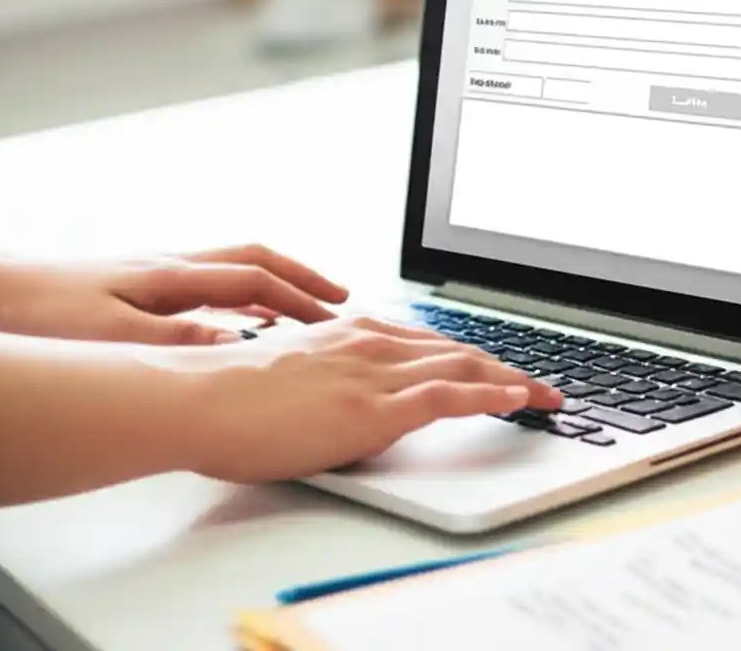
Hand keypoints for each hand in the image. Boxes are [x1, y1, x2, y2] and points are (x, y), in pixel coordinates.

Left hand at [0, 244, 348, 344]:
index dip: (302, 297)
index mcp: (171, 277)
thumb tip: (243, 343)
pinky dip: (243, 299)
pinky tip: (241, 324)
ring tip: (305, 309)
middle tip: (340, 301)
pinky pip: (210, 287)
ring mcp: (156, 275)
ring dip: (276, 285)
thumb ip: (180, 338)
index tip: (338, 316)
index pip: (255, 281)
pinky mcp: (140, 288)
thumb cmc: (42, 315)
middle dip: (302, 279)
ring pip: (234, 270)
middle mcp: (170, 267)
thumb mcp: (113, 335)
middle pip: (255, 261)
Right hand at [178, 315, 563, 481]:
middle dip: (504, 366)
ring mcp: (373, 372)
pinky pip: (448, 394)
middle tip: (538, 384)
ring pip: (463, 365)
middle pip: (455, 349)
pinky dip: (490, 394)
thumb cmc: (224, 396)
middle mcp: (369, 343)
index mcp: (347, 334)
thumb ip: (322, 381)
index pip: (426, 341)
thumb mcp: (285, 377)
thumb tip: (336, 399)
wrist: (194, 399)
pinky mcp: (372, 407)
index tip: (493, 367)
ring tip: (547, 396)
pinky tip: (517, 400)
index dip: (468, 356)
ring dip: (512, 380)